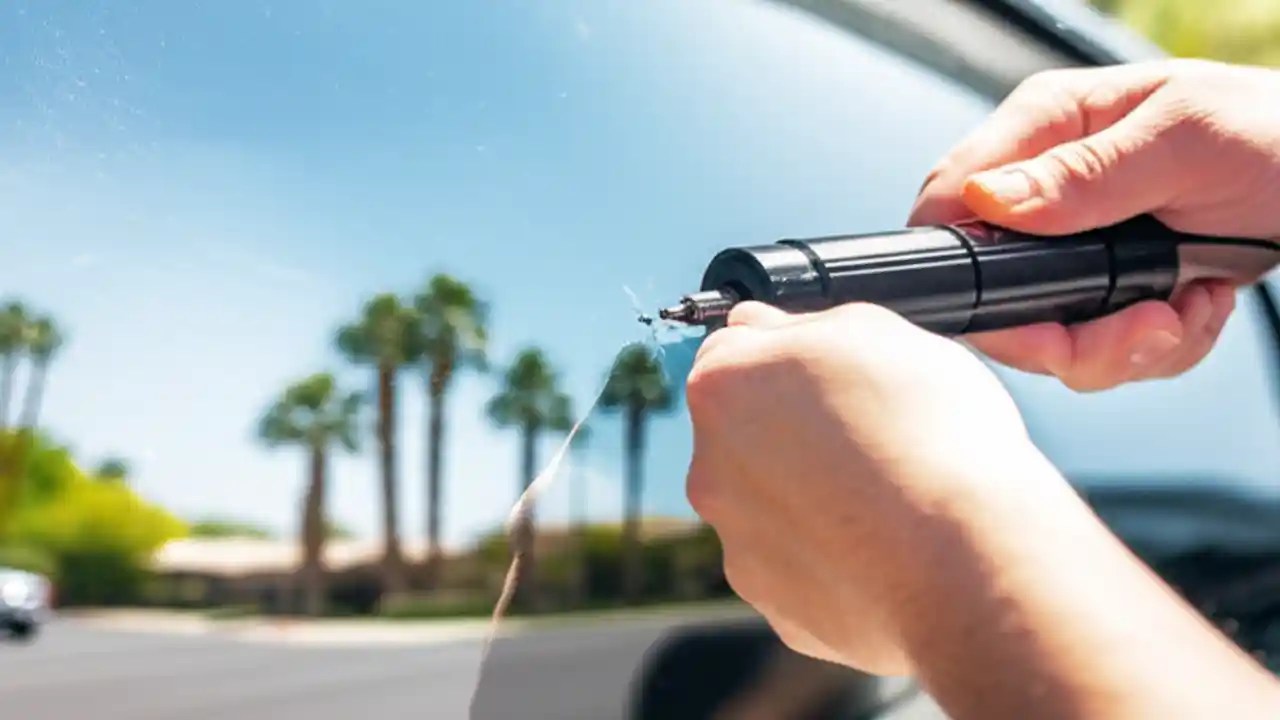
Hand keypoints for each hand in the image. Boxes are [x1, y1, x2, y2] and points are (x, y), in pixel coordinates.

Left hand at [685, 300, 1051, 673]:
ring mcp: (739, 544)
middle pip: (745, 435)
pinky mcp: (776, 604)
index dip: (786, 358)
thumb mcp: (875, 330)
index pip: (732, 352)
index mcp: (722, 387)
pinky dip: (834, 558)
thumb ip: (800, 324)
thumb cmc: (930, 433)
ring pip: (771, 506)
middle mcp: (710, 468)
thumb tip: (759, 323)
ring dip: (813, 499)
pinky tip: (886, 551)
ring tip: (889, 501)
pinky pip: (801, 567)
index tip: (831, 376)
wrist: (968, 561)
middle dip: (794, 433)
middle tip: (871, 438)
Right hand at [911, 59, 1279, 390]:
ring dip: (1119, 347)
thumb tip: (988, 200)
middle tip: (1139, 326)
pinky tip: (1196, 305)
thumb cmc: (1275, 132)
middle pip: (992, 290)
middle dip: (1061, 333)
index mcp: (1045, 127)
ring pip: (1045, 335)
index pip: (951, 199)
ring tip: (1184, 311)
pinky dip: (1154, 347)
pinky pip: (1099, 348)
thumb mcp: (1184, 139)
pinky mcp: (1108, 288)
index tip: (1027, 316)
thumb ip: (1085, 174)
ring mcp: (1074, 246)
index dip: (966, 268)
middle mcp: (1044, 191)